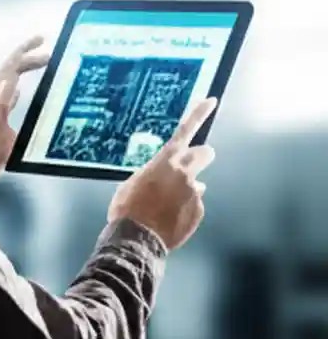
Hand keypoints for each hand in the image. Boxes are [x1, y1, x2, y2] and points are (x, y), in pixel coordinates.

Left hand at [0, 36, 50, 182]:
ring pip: (11, 80)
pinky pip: (9, 96)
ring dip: (25, 69)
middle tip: (49, 51)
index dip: (25, 50)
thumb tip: (10, 79)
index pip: (11, 65)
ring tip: (43, 62)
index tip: (43, 40)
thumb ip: (1, 103)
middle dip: (29, 56)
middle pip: (11, 69)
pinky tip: (23, 90)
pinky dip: (18, 88)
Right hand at [108, 97, 218, 250]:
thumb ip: (156, 176)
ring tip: (163, 207)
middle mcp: (184, 173)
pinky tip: (167, 221)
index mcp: (165, 161)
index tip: (211, 100)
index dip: (199, 113)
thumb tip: (173, 182)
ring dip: (185, 191)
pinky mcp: (198, 211)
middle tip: (192, 165)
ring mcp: (194, 193)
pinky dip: (183, 212)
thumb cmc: (127, 209)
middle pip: (205, 153)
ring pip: (196, 185)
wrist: (136, 239)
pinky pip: (193, 207)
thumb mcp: (133, 184)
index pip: (186, 130)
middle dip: (201, 156)